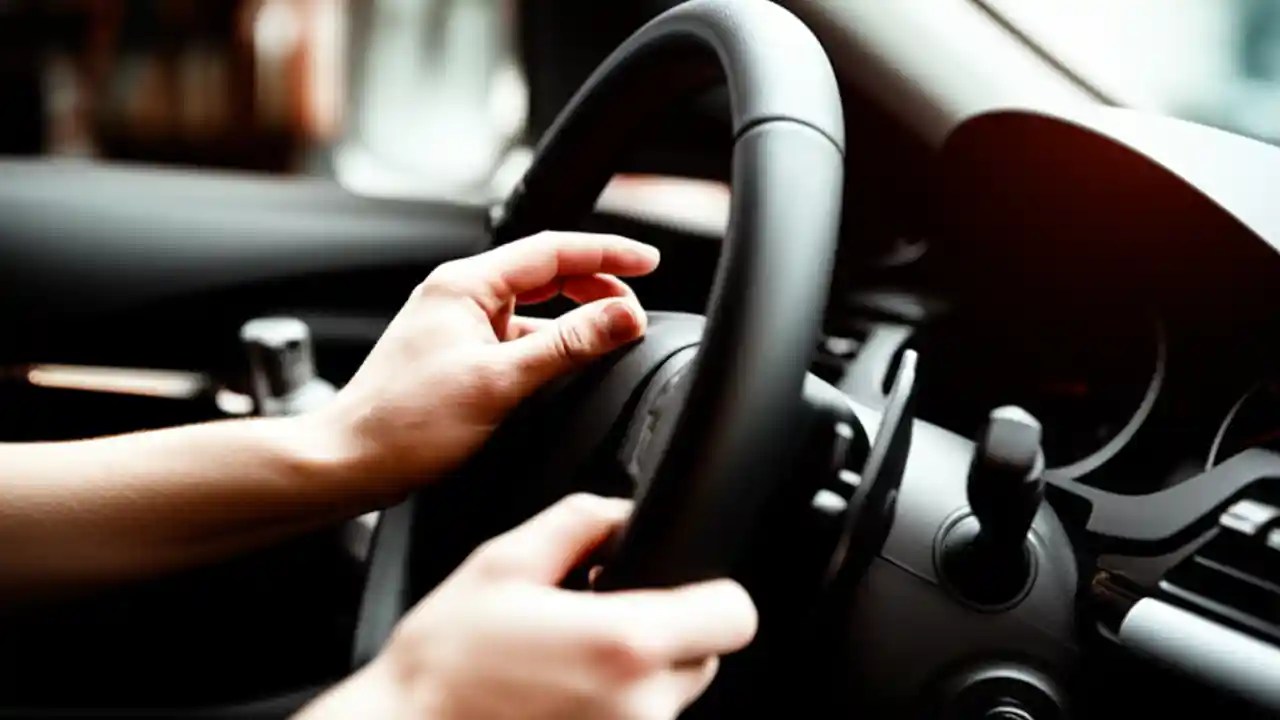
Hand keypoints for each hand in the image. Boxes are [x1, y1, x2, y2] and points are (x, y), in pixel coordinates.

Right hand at [297, 494, 757, 719]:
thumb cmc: (443, 664)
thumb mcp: (503, 562)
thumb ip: (578, 520)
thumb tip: (619, 511)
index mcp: (625, 644)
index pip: (734, 616)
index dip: (713, 593)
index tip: (683, 589)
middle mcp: (641, 707)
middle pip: (705, 657)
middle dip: (666, 633)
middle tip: (601, 622)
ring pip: (670, 698)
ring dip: (636, 677)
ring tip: (567, 665)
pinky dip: (612, 711)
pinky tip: (560, 697)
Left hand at [305, 231, 659, 494]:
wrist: (349, 462)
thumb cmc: (406, 424)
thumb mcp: (501, 381)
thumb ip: (570, 345)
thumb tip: (626, 315)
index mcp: (466, 284)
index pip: (552, 250)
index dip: (607, 253)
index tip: (650, 262)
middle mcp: (460, 296)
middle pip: (545, 273)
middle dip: (595, 283)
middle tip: (637, 305)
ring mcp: (457, 326)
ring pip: (533, 308)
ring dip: (574, 317)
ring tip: (613, 334)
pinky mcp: (458, 356)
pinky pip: (516, 337)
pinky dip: (550, 344)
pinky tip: (570, 365)